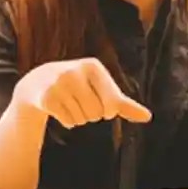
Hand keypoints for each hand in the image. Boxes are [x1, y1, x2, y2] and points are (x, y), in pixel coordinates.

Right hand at [12, 57, 151, 128]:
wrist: (38, 82)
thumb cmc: (79, 86)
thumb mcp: (101, 89)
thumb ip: (124, 104)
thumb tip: (148, 117)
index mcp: (93, 66)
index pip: (113, 103)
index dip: (108, 110)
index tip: (102, 104)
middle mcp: (75, 71)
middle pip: (97, 113)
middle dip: (92, 114)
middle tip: (81, 102)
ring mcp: (59, 84)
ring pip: (82, 119)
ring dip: (79, 118)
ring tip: (70, 103)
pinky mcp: (47, 98)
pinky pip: (69, 122)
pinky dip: (68, 121)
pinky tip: (60, 108)